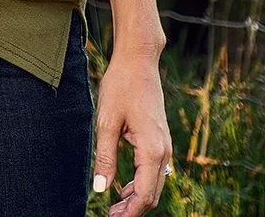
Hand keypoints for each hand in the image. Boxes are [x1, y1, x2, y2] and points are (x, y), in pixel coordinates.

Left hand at [93, 51, 171, 214]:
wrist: (139, 61)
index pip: (143, 194)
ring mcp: (164, 145)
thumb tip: (100, 189)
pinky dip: (140, 184)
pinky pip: (154, 171)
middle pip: (152, 194)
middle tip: (109, 215)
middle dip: (132, 210)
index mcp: (152, 149)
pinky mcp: (160, 140)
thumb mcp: (107, 122)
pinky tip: (123, 188)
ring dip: (136, 199)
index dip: (128, 213)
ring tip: (114, 206)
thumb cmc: (121, 86)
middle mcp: (163, 150)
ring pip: (154, 185)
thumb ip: (105, 158)